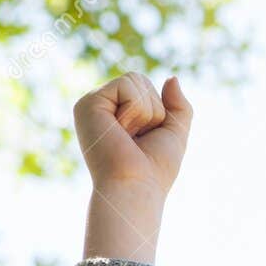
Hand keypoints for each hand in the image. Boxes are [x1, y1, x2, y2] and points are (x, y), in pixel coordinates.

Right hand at [74, 73, 191, 262]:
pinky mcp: (87, 104)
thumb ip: (178, 106)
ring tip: (128, 136)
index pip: (145, 86)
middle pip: (140, 79)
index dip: (158, 112)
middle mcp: (101, 106)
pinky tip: (121, 131)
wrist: (136, 187)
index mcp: (117, 112)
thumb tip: (172, 77)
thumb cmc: (154, 169)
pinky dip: (136, 110)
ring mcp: (92, 104)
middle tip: (137, 139)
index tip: (144, 140)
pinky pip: (126, 85)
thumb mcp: (174, 133)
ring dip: (145, 112)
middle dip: (152, 109)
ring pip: (134, 80)